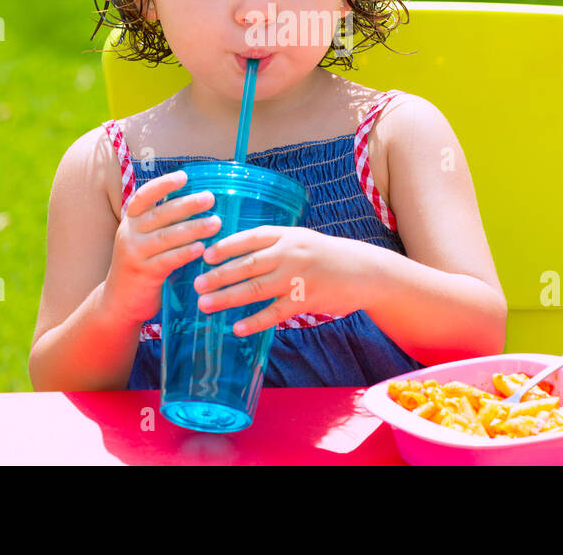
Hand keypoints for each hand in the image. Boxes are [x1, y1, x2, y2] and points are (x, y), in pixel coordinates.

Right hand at [103, 170, 220, 326]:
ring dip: (194, 228)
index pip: (144, 196)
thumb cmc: (140, 268)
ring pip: (167, 236)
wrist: (117, 303)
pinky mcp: (143, 273)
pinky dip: (185, 252)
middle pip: (161, 214)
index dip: (163, 184)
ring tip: (216, 223)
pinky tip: (201, 248)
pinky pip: (167, 259)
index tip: (184, 176)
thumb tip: (196, 206)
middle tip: (210, 198)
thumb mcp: (143, 241)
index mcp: (130, 222)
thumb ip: (161, 226)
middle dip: (188, 205)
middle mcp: (129, 234)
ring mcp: (135, 254)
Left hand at [193, 226, 374, 336]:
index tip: (205, 255)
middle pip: (248, 264)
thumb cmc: (328, 257)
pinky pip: (274, 313)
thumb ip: (275, 245)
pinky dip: (254, 321)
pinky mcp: (305, 301)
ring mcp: (298, 278)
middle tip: (197, 284)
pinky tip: (237, 328)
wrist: (365, 272)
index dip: (227, 246)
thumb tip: (239, 254)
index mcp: (287, 236)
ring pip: (256, 288)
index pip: (251, 238)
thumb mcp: (303, 241)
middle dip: (219, 274)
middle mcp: (290, 254)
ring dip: (228, 297)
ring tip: (206, 305)